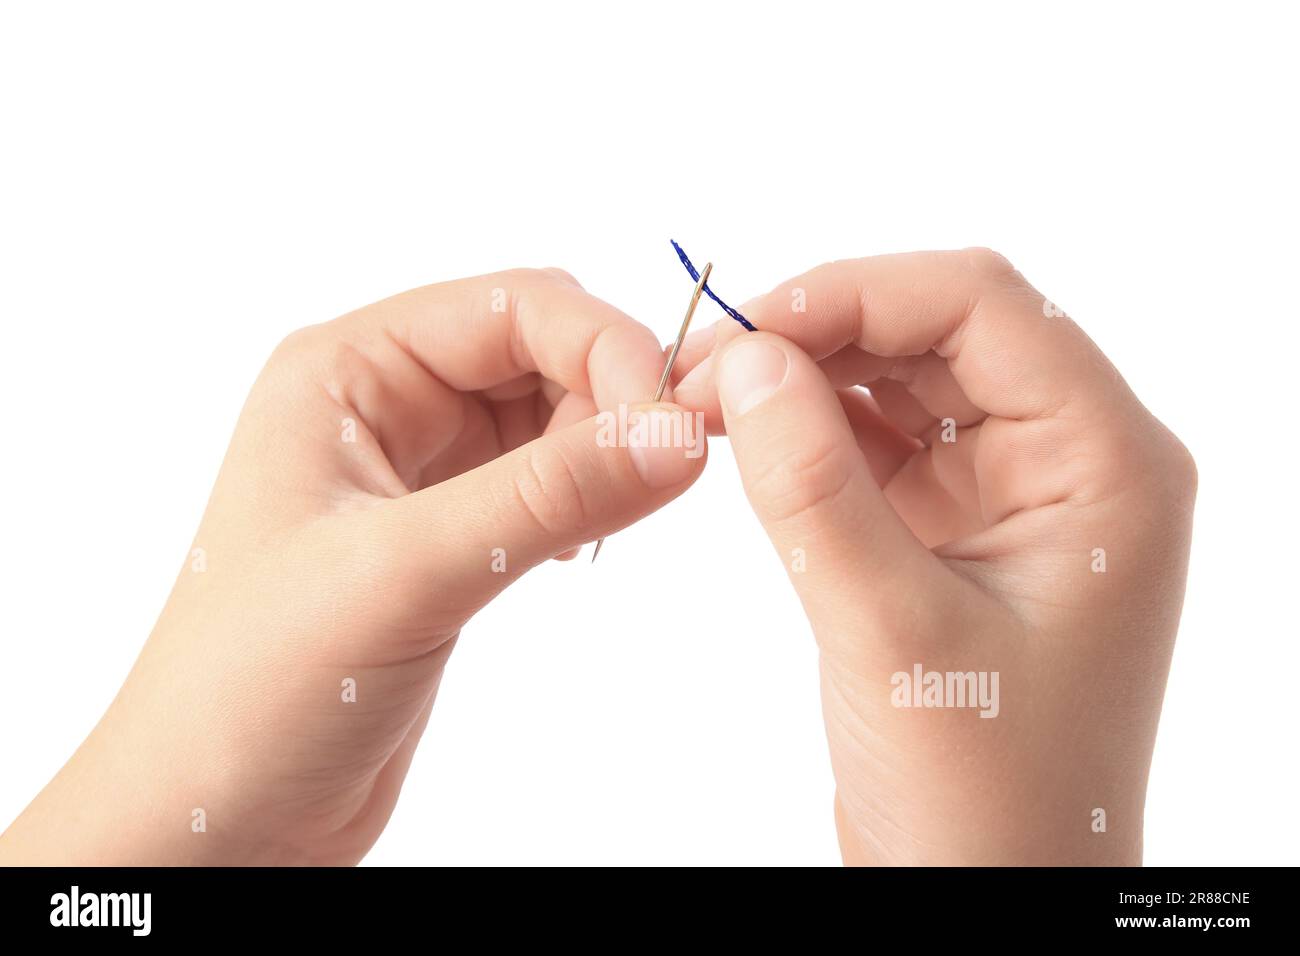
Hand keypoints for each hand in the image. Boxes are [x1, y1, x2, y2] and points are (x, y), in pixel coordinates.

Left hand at [0, 268, 704, 864]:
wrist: (219, 820)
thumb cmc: (252, 690)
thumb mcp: (406, 573)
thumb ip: (549, 495)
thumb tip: (678, 433)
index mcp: (345, 372)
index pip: (512, 306)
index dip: (605, 347)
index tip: (671, 422)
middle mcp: (381, 404)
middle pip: (540, 348)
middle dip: (611, 393)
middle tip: (662, 466)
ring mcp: (417, 471)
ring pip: (550, 414)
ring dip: (603, 447)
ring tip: (609, 519)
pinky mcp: (448, 535)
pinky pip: (544, 480)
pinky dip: (586, 495)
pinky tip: (578, 546)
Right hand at [673, 249, 1194, 864]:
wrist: (987, 896)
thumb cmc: (985, 794)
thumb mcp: (893, 631)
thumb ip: (815, 485)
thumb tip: (747, 358)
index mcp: (1106, 463)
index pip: (983, 307)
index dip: (856, 293)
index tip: (744, 332)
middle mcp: (1071, 459)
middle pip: (939, 331)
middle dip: (818, 334)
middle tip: (704, 373)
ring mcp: (1011, 492)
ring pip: (903, 380)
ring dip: (807, 378)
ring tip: (710, 402)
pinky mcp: (955, 528)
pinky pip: (879, 443)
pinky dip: (811, 431)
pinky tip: (750, 440)